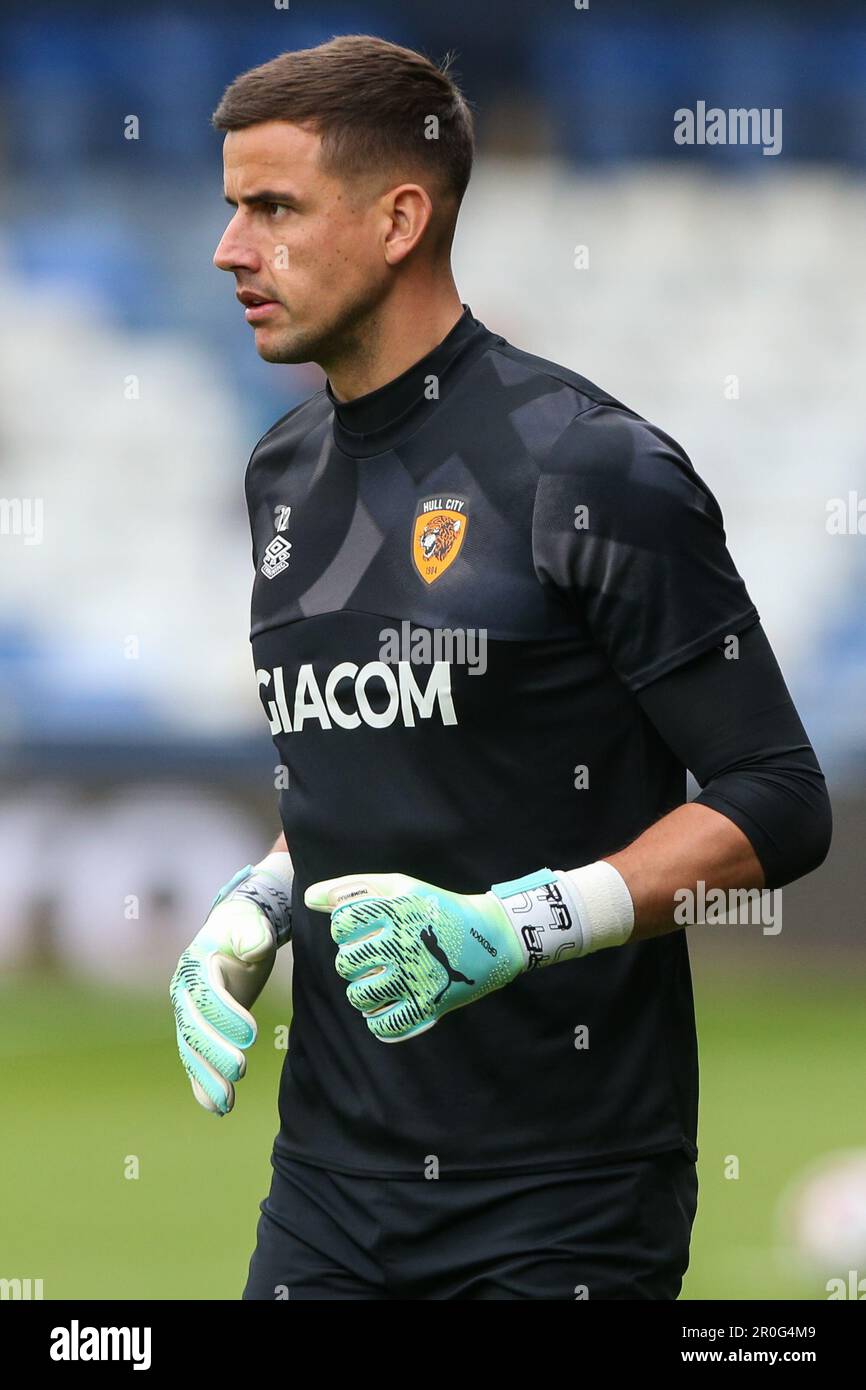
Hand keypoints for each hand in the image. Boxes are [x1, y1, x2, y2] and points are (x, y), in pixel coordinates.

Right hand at [170, 856, 292, 1113]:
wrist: (233, 933)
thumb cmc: (245, 926)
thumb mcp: (250, 921)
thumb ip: (252, 932)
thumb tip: (253, 948)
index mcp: (195, 965)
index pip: (206, 995)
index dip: (226, 1015)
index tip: (252, 1035)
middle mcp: (184, 993)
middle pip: (194, 1028)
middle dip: (215, 1052)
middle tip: (240, 1071)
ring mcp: (187, 1015)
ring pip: (192, 1051)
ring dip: (207, 1078)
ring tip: (228, 1102)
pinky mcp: (198, 1031)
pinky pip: (195, 1061)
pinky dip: (203, 1085)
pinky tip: (219, 1108)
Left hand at [305, 871, 525, 1042]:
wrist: (490, 938)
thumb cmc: (437, 908)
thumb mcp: (400, 887)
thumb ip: (353, 889)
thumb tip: (310, 898)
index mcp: (397, 911)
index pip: (342, 923)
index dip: (345, 928)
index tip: (362, 930)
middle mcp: (404, 944)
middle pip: (347, 962)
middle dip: (352, 961)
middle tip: (373, 958)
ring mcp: (415, 978)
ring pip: (359, 996)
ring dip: (362, 991)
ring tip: (377, 981)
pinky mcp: (427, 1006)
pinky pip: (383, 1025)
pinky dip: (377, 1020)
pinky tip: (385, 1006)